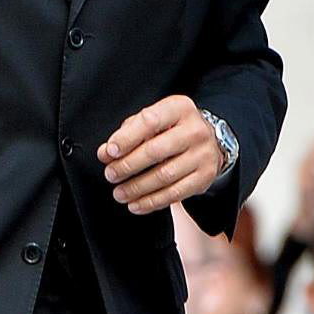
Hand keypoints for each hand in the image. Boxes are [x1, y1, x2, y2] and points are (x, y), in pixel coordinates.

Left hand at [98, 95, 223, 215]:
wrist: (208, 141)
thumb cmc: (172, 129)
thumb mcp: (151, 122)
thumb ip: (126, 134)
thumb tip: (106, 153)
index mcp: (178, 109)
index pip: (150, 122)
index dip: (127, 139)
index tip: (110, 152)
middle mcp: (195, 130)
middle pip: (156, 151)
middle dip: (128, 166)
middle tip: (111, 174)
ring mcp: (203, 154)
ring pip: (165, 176)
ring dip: (137, 188)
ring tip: (120, 193)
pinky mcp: (205, 176)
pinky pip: (176, 193)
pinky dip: (152, 202)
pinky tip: (136, 204)